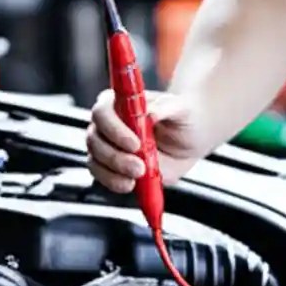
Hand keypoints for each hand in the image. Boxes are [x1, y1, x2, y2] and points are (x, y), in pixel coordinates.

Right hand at [86, 89, 208, 192]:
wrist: (190, 140)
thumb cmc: (183, 117)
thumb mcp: (182, 108)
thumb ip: (165, 107)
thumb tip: (150, 113)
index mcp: (120, 102)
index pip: (102, 111)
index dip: (114, 129)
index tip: (135, 144)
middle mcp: (108, 122)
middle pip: (95, 138)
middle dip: (115, 156)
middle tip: (140, 167)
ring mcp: (107, 145)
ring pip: (95, 159)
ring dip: (113, 172)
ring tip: (138, 176)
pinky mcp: (111, 166)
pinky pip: (101, 175)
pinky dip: (113, 182)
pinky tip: (130, 184)